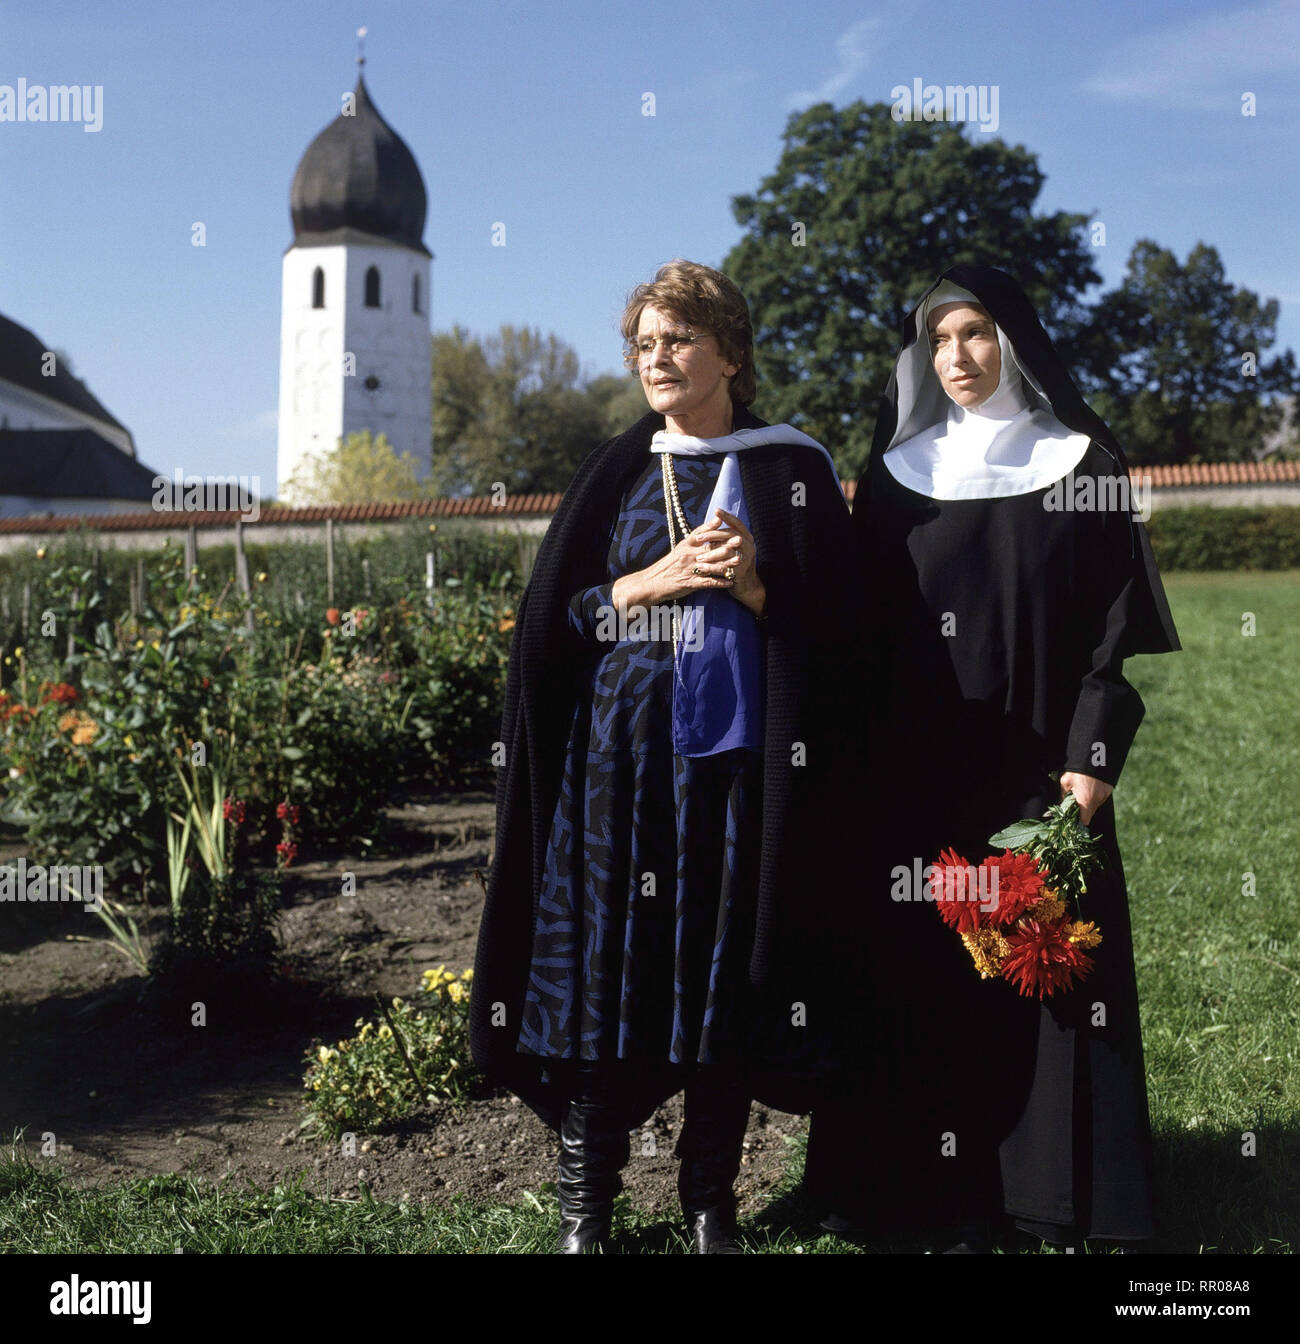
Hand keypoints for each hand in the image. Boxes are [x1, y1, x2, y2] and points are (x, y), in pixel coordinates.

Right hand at [610, 516, 742, 608]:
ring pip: (711, 565)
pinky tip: (730, 582)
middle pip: (709, 548)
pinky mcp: (690, 583)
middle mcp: (687, 556)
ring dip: (727, 563)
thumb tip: (705, 535)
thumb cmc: (666, 567)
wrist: (652, 583)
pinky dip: (719, 583)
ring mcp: (689, 569)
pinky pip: (707, 583)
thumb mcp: (678, 551)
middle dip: (726, 544)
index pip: (698, 534)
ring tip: (739, 560)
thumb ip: (692, 544)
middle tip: (739, 539)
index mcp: (684, 546)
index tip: (720, 518)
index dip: (710, 526)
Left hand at [708, 508, 764, 616]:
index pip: (737, 524)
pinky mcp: (741, 572)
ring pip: (727, 552)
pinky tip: (701, 568)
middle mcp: (749, 546)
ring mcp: (747, 559)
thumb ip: (726, 537)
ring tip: (698, 557)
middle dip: (713, 535)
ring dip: (710, 554)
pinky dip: (711, 568)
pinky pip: (724, 568)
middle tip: (698, 538)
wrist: (747, 586)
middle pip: (730, 536)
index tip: (716, 510)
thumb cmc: (737, 564)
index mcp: (747, 538)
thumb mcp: (734, 549)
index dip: (727, 517)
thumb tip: (713, 521)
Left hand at [1059, 771, 1112, 825]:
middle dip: (1082, 811)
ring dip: (1089, 803)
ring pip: (1095, 805)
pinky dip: (1095, 796)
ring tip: (1082, 793)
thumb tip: (1060, 806)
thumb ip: (1063, 797)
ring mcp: (1104, 795)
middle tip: (1074, 803)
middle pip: (1090, 813)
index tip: (1073, 819)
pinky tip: (1089, 788)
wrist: (1093, 756)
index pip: (1084, 820)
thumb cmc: (1077, 770)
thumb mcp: (1065, 782)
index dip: (1078, 821)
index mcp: (1086, 801)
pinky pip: (1101, 798)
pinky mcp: (1108, 790)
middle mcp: (1097, 800)